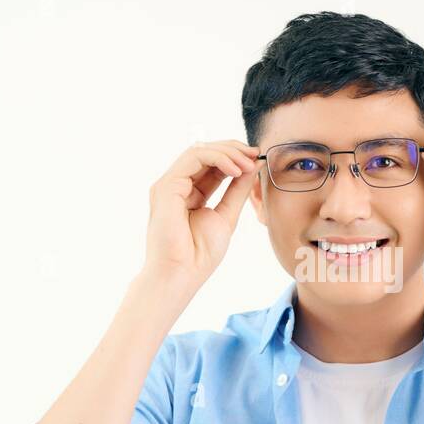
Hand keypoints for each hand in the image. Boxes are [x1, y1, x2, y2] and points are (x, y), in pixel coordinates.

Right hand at [143, 140, 258, 289]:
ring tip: (248, 163)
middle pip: (205, 153)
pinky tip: (235, 169)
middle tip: (256, 154)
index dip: (235, 157)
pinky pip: (193, 158)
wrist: (182, 274)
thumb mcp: (227, 215)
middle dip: (233, 149)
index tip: (257, 158)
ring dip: (228, 152)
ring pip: (199, 150)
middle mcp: (177, 186)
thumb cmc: (200, 254)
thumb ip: (237, 190)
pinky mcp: (166, 186)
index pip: (212, 164)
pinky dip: (218, 158)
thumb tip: (253, 166)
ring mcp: (169, 185)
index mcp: (189, 193)